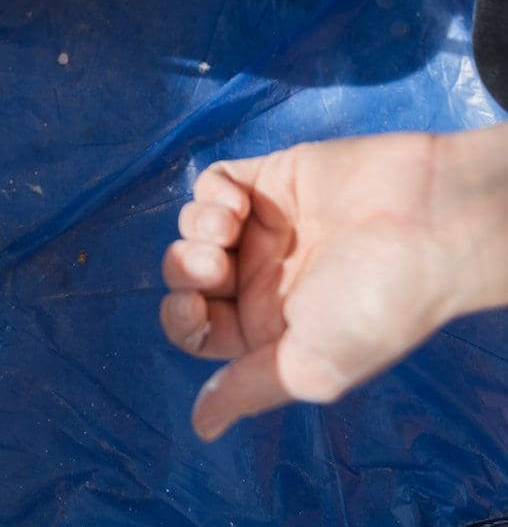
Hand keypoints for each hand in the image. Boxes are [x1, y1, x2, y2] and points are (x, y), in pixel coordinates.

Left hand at [159, 127, 507, 439]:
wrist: (424, 224)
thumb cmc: (374, 305)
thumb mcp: (311, 365)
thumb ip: (249, 388)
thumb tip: (201, 427)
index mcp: (271, 330)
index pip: (197, 326)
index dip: (182, 316)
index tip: (197, 308)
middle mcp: (264, 279)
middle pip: (187, 273)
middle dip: (185, 269)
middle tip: (216, 268)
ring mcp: (267, 227)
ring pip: (195, 225)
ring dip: (197, 228)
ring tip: (231, 229)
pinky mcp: (273, 179)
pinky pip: (216, 181)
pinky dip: (213, 192)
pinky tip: (239, 204)